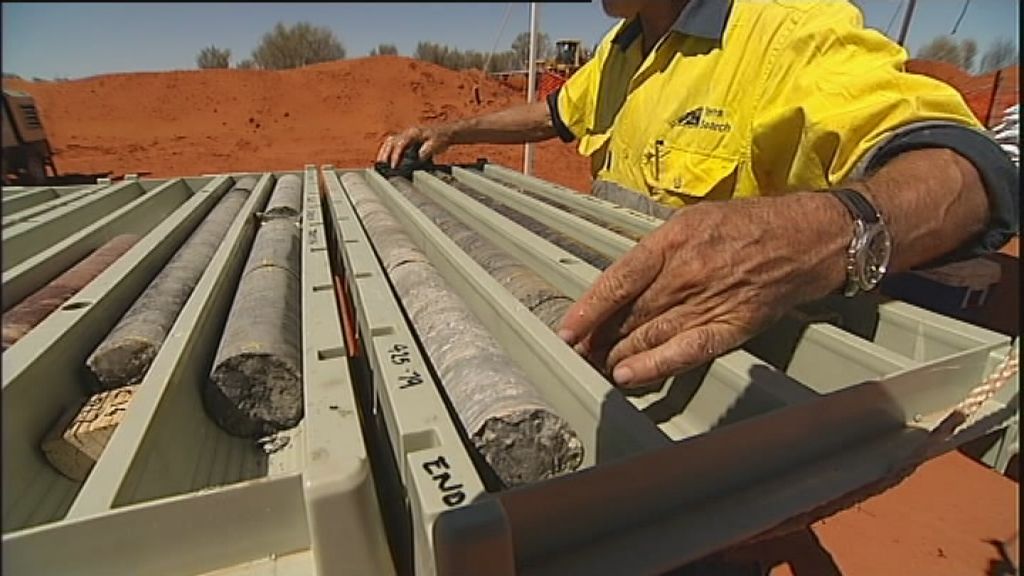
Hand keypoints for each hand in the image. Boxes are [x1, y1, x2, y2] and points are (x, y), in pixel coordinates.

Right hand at [376, 125, 452, 167]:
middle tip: (381, 166)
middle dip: (384, 154)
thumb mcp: (436, 145)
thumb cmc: (440, 138)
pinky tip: (386, 161)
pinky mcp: (405, 140)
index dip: (396, 156)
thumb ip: (427, 151)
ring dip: (384, 153)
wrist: (445, 132)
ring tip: (380, 165)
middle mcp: (407, 133)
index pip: (400, 144)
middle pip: (390, 142)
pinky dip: (387, 152)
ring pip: (389, 142)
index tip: (393, 166)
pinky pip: (392, 144)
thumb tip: (419, 157)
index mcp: (413, 133)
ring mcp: (405, 136)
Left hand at [557, 192, 849, 387]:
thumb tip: (624, 281)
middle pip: (629, 313)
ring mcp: (709, 301)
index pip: (619, 279)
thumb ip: (658, 250)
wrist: (809, 237)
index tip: (567, 328)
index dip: (589, 308)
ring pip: (650, 334)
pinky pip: (687, 351)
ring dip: (617, 355)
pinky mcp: (731, 325)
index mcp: (673, 240)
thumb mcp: (694, 219)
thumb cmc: (748, 225)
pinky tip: (629, 376)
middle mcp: (687, 272)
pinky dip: (655, 365)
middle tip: (576, 352)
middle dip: (598, 337)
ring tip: (594, 366)